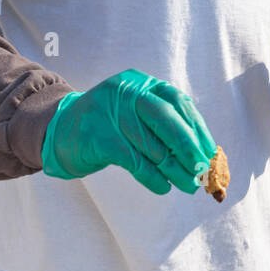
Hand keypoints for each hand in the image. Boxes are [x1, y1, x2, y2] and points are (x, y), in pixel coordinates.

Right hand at [41, 68, 216, 193]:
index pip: (178, 103)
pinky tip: (164, 186)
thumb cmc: (108, 128)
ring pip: (150, 144)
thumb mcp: (136, 116)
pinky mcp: (97, 137)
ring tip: (189, 185)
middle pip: (166, 118)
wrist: (59, 132)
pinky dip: (152, 176)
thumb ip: (165, 127)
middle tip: (203, 170)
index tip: (210, 152)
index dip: (197, 128)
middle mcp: (125, 92)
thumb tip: (202, 154)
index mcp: (140, 84)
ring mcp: (109, 113)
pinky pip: (133, 160)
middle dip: (188, 147)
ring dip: (174, 169)